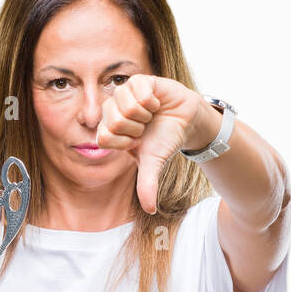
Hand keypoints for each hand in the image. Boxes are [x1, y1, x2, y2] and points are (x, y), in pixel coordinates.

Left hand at [97, 75, 214, 215]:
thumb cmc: (165, 140)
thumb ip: (147, 184)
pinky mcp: (140, 81)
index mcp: (111, 130)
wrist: (187, 122)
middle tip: (146, 126)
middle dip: (135, 127)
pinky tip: (156, 102)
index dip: (124, 141)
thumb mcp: (155, 163)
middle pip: (112, 120)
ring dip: (144, 113)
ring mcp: (125, 94)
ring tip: (151, 114)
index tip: (138, 141)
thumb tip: (150, 210)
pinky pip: (137, 87)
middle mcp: (114, 111)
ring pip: (124, 102)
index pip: (103, 137)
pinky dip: (151, 99)